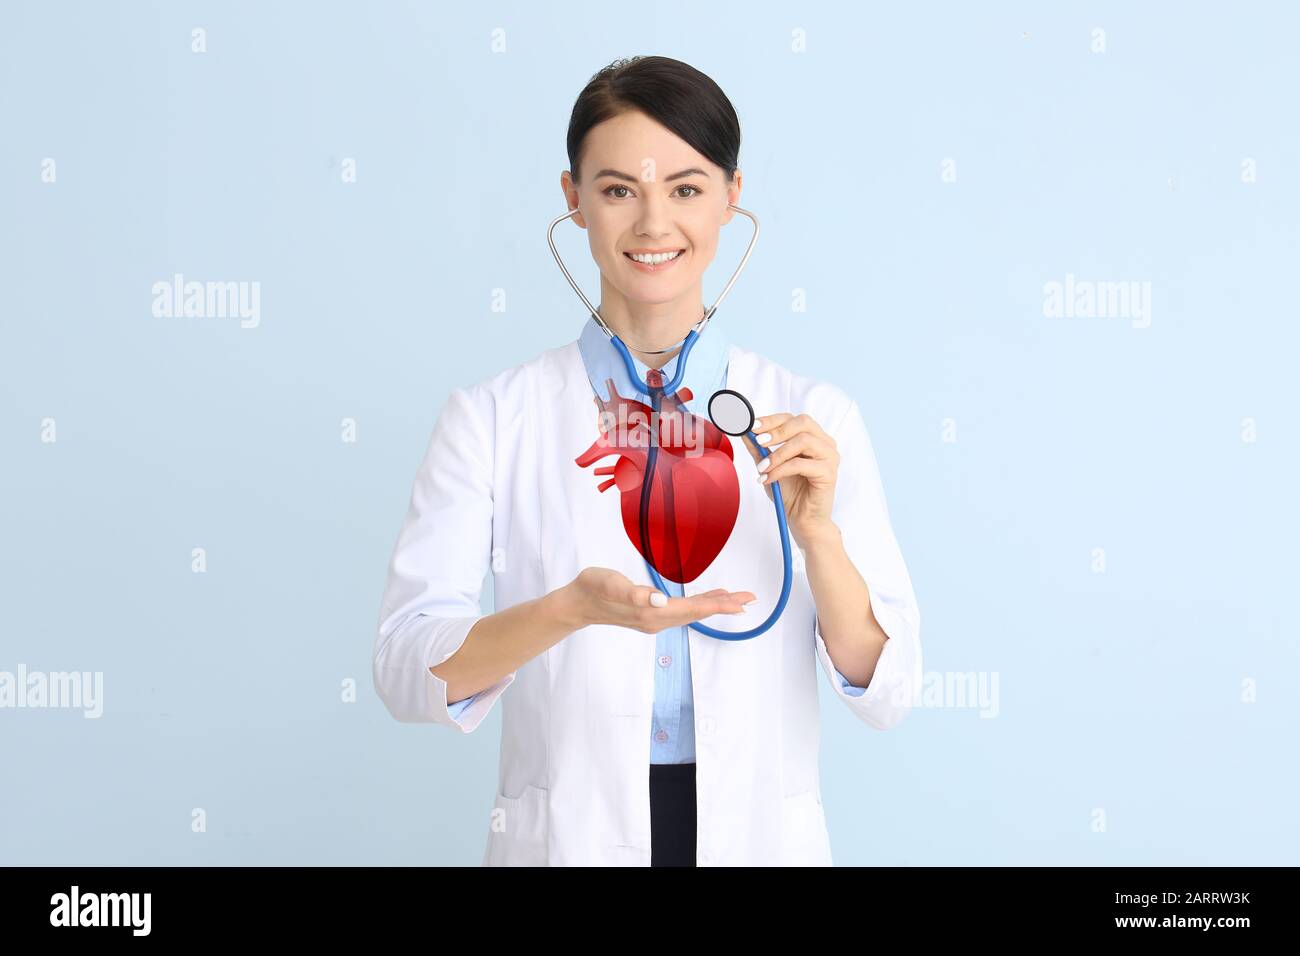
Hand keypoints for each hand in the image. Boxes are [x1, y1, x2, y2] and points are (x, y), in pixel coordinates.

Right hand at [561, 567, 755, 633]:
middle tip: (749, 598)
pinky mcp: (650, 615)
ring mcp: (654, 620)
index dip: (718, 605)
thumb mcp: (609, 584)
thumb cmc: (592, 588)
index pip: (692, 609)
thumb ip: (632, 592)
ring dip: (713, 606)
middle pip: (696, 613)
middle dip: (723, 606)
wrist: (577, 603)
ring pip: (691, 613)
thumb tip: (658, 600)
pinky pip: (682, 611)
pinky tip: (706, 600)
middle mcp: (657, 620)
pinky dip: (698, 605)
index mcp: (651, 612)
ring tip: (735, 599)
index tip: (741, 602)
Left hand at [741, 412, 839, 545]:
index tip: (753, 426)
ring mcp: (830, 457)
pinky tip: (768, 478)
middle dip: (777, 430)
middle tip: (758, 441)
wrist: (803, 521)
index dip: (772, 420)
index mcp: (813, 438)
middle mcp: (825, 444)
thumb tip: (744, 431)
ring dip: (777, 454)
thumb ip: (759, 449)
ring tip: (762, 468)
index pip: (793, 419)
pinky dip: (781, 470)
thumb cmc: (790, 494)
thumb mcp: (769, 467)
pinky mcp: (829, 473)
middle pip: (803, 423)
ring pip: (803, 441)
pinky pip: (801, 464)